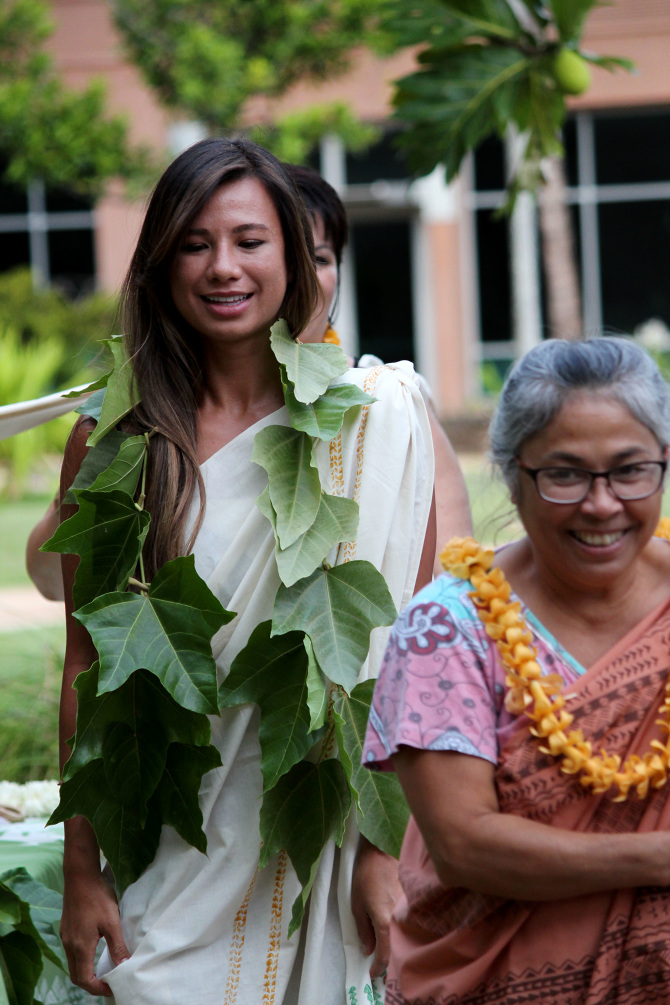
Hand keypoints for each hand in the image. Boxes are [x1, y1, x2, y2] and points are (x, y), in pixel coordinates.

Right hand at [61, 869, 129, 996]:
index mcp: (80, 947)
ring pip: (73, 964)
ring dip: (86, 972)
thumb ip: (117, 946)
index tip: (112, 987)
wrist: (80, 875)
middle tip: (108, 983)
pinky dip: (82, 960)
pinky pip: (71, 952)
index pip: (84, 979)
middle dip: (91, 984)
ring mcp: (66, 936)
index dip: (97, 988)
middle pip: (76, 975)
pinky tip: (94, 952)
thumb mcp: (112, 922)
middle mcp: (69, 945)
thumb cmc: (97, 896)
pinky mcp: (66, 928)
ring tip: (103, 971)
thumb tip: (125, 966)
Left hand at [350, 837, 401, 977]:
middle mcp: (400, 917)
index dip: (379, 967)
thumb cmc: (366, 875)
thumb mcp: (357, 904)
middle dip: (390, 958)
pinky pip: (410, 922)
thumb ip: (363, 929)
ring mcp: (409, 909)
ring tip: (389, 945)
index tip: (373, 972)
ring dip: (398, 943)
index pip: (385, 953)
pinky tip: (398, 928)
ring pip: (406, 935)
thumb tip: (368, 950)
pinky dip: (404, 929)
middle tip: (380, 962)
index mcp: (384, 920)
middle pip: (399, 947)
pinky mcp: (414, 901)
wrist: (383, 851)